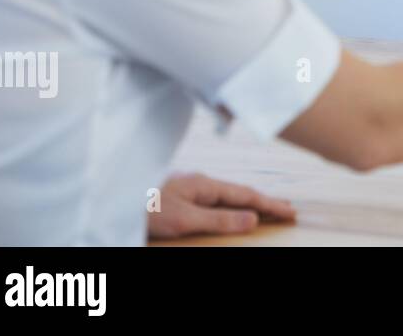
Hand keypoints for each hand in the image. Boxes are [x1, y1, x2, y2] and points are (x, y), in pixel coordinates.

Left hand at [147, 172, 296, 240]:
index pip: (246, 195)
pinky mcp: (180, 193)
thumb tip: (252, 219)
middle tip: (288, 209)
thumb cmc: (145, 209)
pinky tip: (229, 207)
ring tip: (265, 208)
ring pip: (227, 193)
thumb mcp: (184, 219)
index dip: (270, 204)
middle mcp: (200, 182)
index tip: (291, 211)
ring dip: (249, 201)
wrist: (111, 201)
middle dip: (265, 201)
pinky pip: (215, 197)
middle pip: (240, 191)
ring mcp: (190, 186)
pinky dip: (232, 202)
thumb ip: (219, 219)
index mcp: (205, 184)